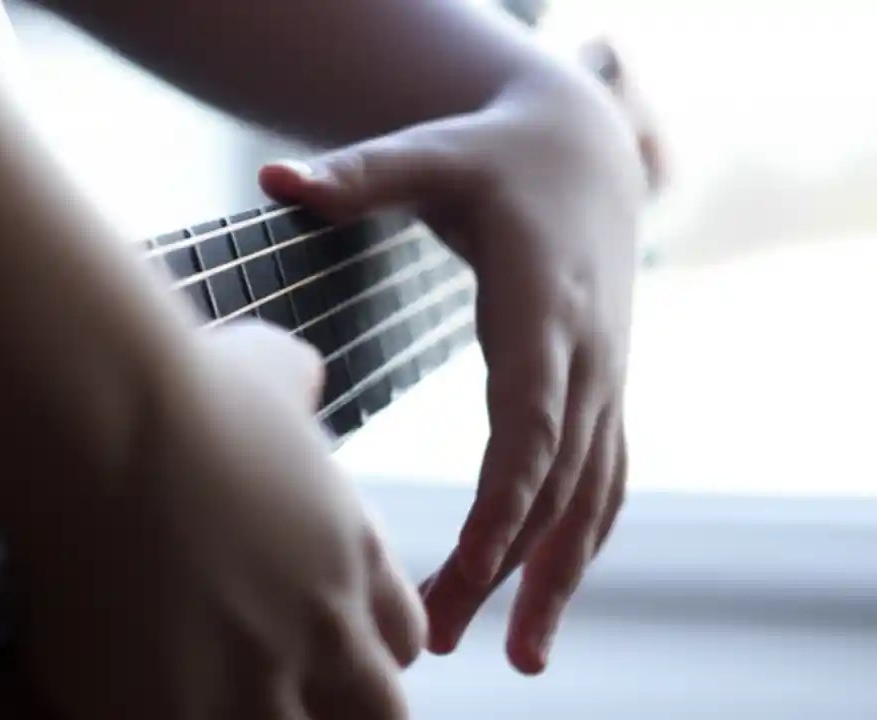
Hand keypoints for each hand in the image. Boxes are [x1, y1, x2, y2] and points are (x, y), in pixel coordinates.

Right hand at [0, 321, 423, 718]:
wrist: (103, 426)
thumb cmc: (182, 383)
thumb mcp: (270, 369)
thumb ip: (297, 385)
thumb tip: (301, 378)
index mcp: (353, 554)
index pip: (403, 638)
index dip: (366, 644)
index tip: (321, 636)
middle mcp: (323, 628)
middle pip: (378, 712)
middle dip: (341, 704)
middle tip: (278, 682)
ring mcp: (255, 682)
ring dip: (253, 714)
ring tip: (200, 689)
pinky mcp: (176, 716)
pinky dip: (165, 718)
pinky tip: (131, 696)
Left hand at [259, 61, 643, 674]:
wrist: (586, 152)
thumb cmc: (497, 156)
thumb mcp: (432, 152)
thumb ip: (359, 175)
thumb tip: (273, 178)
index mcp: (542, 307)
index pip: (531, 422)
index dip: (504, 502)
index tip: (465, 571)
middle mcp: (585, 356)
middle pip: (557, 482)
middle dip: (507, 567)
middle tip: (437, 637)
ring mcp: (603, 380)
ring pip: (594, 498)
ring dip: (559, 580)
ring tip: (523, 660)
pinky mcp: (603, 394)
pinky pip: (602, 484)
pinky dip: (579, 547)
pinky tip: (546, 601)